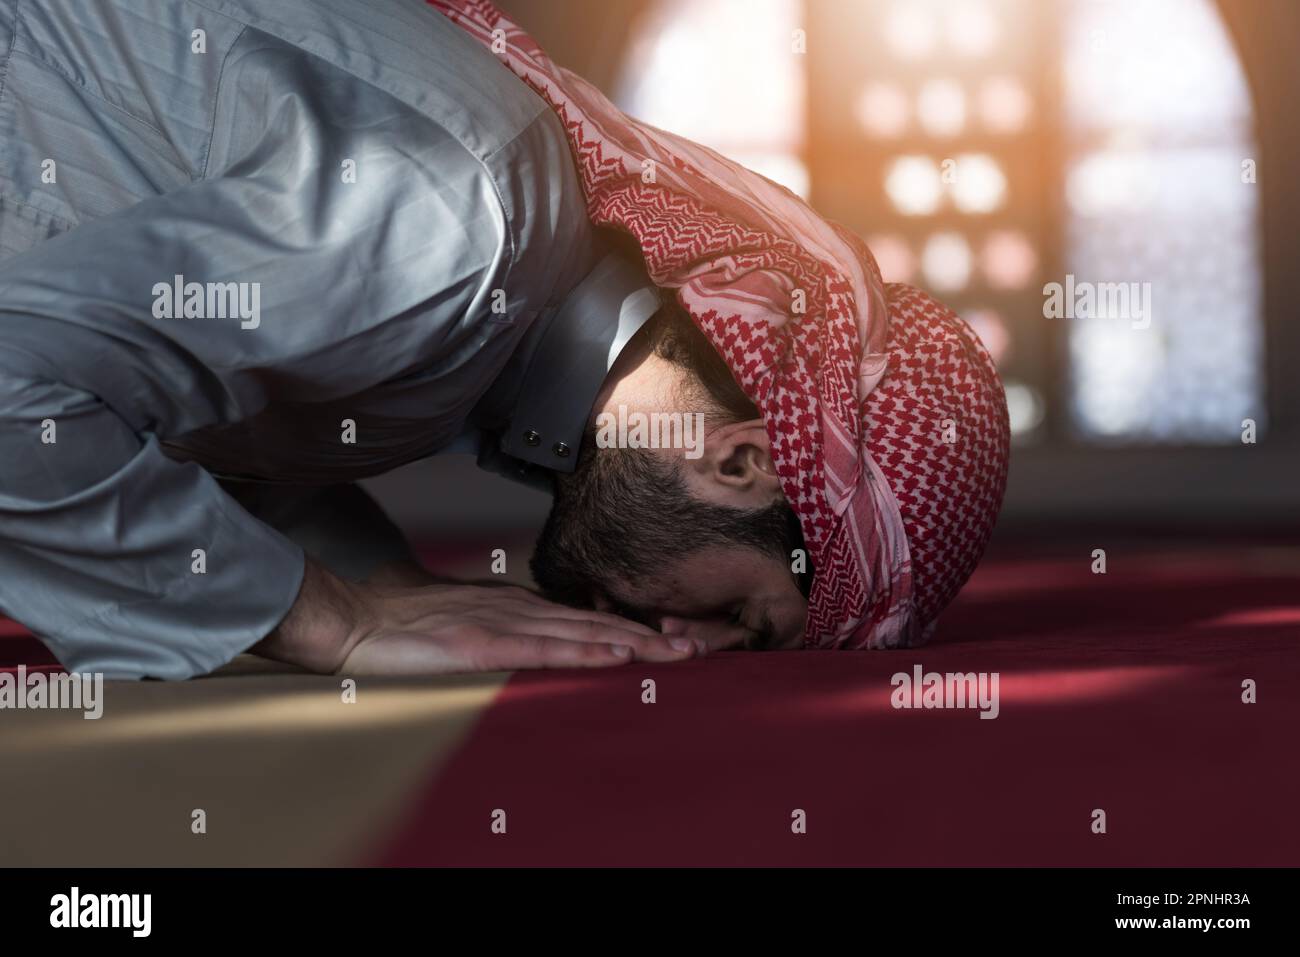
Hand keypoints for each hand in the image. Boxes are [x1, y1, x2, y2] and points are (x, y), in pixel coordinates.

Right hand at [257, 558, 756, 674]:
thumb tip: (542, 638)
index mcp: (516, 604)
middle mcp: (518, 607)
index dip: (628, 626)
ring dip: (629, 643)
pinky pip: (540, 649)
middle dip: (647, 635)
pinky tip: (610, 656)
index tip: (670, 638)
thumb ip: (506, 627)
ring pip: (579, 632)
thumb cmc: (407, 622)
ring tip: (672, 654)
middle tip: (696, 647)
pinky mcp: (480, 643)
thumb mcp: (468, 622)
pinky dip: (581, 651)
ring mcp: (501, 623)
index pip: (584, 615)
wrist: (357, 616)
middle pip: (595, 620)